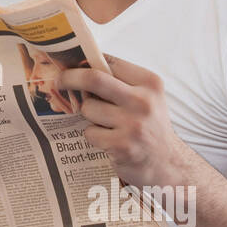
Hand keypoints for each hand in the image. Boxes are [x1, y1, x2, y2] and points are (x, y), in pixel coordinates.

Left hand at [56, 55, 187, 187]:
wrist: (167, 163)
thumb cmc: (150, 126)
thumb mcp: (147, 97)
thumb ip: (122, 81)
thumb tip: (82, 65)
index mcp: (150, 83)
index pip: (109, 62)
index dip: (86, 62)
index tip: (73, 65)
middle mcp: (143, 101)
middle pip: (93, 78)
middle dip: (70, 78)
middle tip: (59, 81)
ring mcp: (133, 124)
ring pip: (88, 108)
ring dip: (88, 115)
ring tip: (105, 124)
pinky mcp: (121, 146)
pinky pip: (90, 132)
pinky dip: (93, 136)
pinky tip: (109, 140)